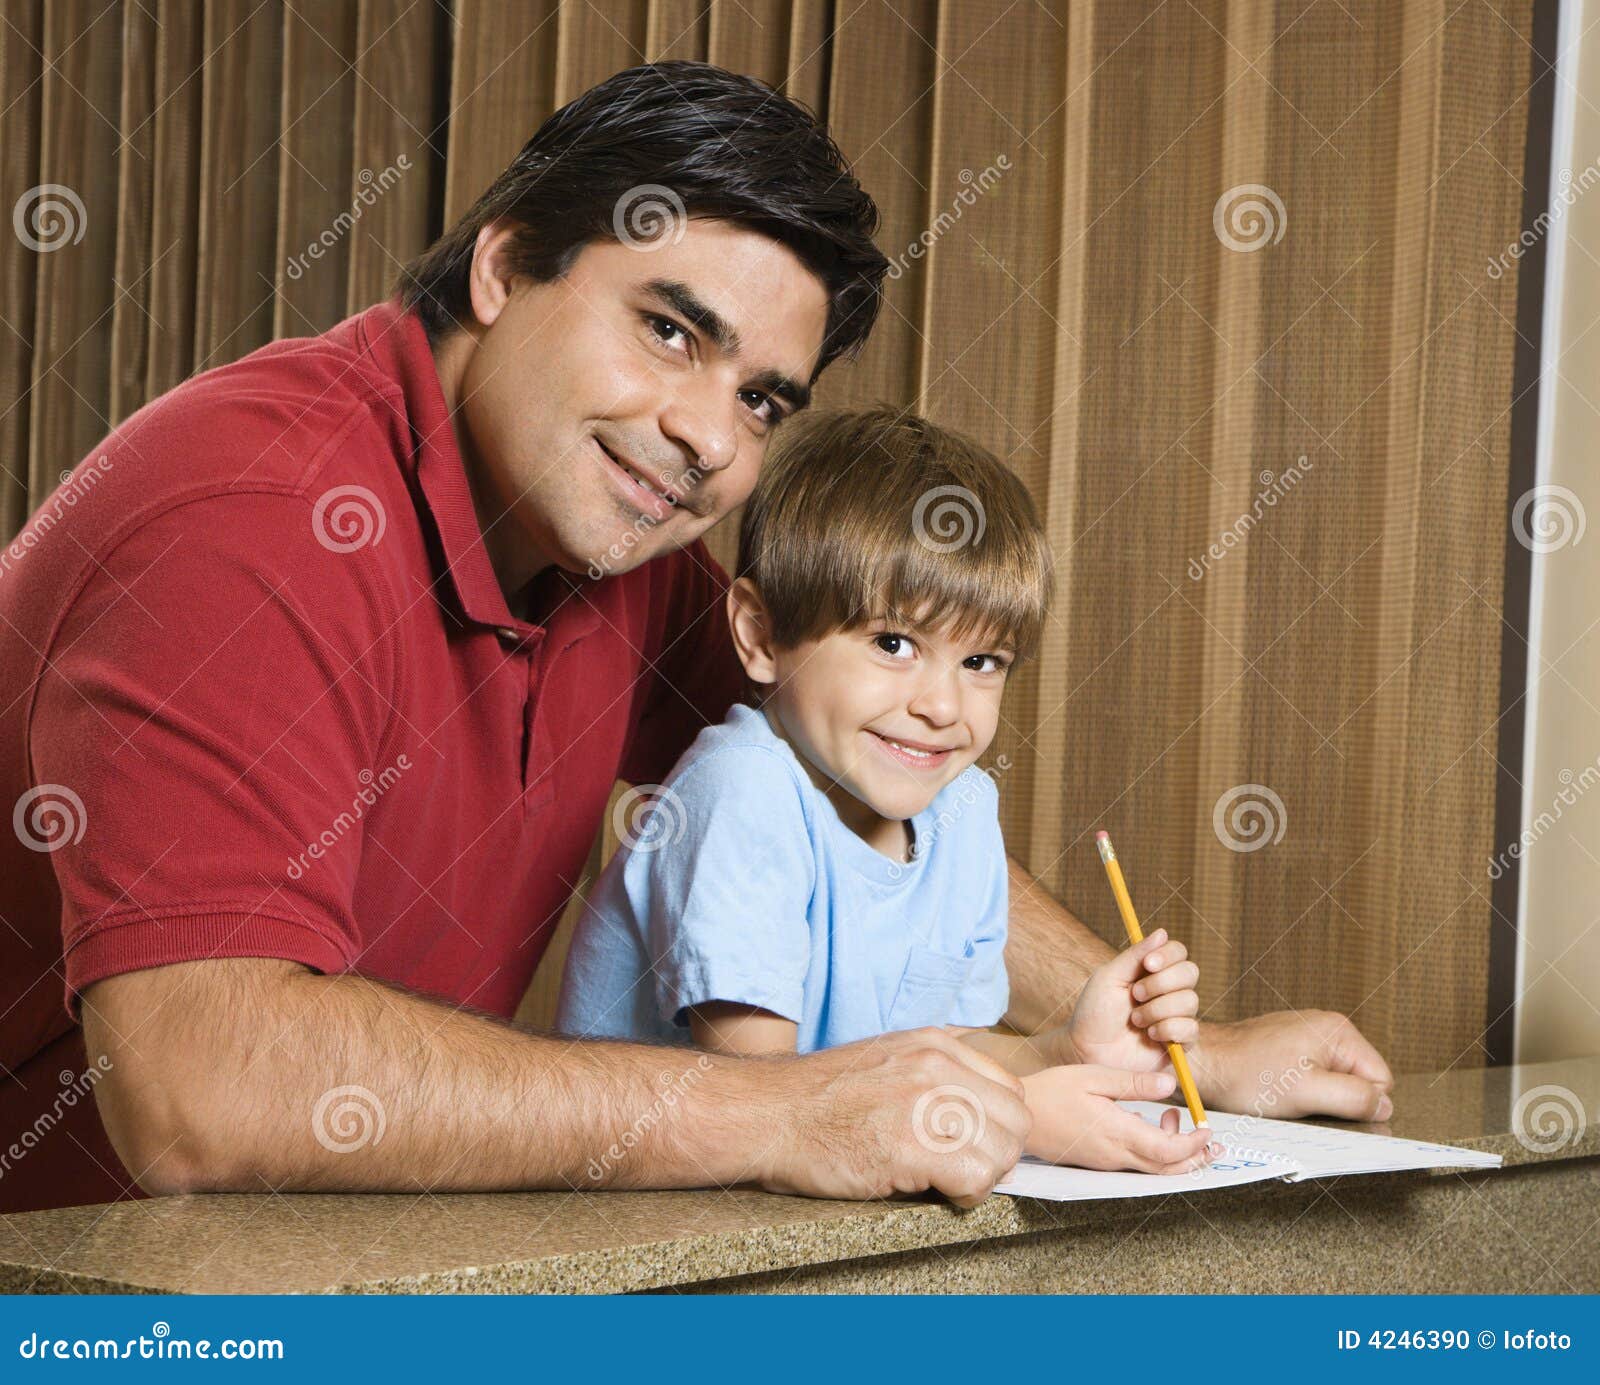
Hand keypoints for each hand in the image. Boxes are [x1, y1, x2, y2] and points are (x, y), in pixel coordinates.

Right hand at [758, 1027, 1032, 1207]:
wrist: (769, 1115)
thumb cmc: (820, 1099)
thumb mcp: (886, 1059)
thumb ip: (934, 1073)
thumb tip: (980, 1113)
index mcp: (935, 1043)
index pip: (1009, 1088)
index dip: (997, 1126)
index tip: (974, 1145)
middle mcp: (937, 1065)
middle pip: (1016, 1120)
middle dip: (998, 1152)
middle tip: (966, 1170)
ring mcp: (925, 1103)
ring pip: (1003, 1152)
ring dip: (983, 1176)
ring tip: (947, 1181)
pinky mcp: (912, 1146)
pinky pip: (976, 1178)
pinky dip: (966, 1196)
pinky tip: (937, 1193)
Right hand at [1021, 1065, 1217, 1171]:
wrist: (1021, 1115)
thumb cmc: (1052, 1091)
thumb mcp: (1092, 1077)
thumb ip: (1133, 1083)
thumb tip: (1170, 1084)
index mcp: (1116, 1132)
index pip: (1168, 1150)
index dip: (1194, 1144)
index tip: (1207, 1129)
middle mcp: (1115, 1153)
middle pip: (1167, 1168)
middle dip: (1196, 1157)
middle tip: (1214, 1144)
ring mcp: (1107, 1160)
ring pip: (1153, 1167)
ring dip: (1175, 1151)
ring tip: (1176, 1118)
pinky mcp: (1099, 1160)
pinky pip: (1136, 1162)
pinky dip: (1154, 1149)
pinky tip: (1149, 1122)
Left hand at [1063, 929, 1198, 1071]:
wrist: (1088, 1050)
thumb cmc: (1094, 1012)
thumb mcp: (1109, 977)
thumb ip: (1135, 955)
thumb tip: (1162, 932)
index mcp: (1152, 971)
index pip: (1178, 952)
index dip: (1168, 955)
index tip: (1148, 964)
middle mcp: (1168, 991)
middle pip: (1190, 972)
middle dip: (1161, 983)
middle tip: (1136, 994)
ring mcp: (1176, 1016)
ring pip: (1190, 1001)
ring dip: (1157, 1009)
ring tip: (1135, 1020)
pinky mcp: (1181, 1043)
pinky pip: (1191, 1029)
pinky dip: (1168, 1029)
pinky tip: (1150, 1035)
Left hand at [1186, 1010, 1393, 1120]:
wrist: (1201, 1063)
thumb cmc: (1247, 1075)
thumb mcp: (1308, 1092)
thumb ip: (1354, 1098)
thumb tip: (1385, 1107)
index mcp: (1338, 1032)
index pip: (1380, 1080)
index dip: (1360, 1103)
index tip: (1328, 1107)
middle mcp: (1326, 1029)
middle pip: (1359, 1080)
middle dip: (1338, 1100)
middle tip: (1305, 1104)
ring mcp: (1306, 1038)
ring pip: (1335, 1082)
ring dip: (1318, 1098)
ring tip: (1287, 1098)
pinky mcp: (1289, 1050)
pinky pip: (1312, 1077)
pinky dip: (1301, 1091)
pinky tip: (1278, 1093)